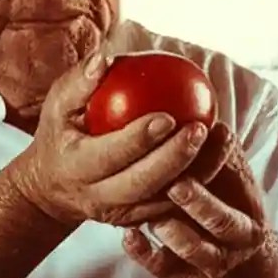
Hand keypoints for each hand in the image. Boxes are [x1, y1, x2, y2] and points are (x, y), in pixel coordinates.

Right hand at [9, 52, 233, 227]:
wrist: (55, 186)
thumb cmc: (61, 133)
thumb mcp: (59, 104)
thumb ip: (80, 82)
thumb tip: (105, 58)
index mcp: (76, 168)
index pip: (109, 155)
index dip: (139, 139)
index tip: (168, 116)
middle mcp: (98, 198)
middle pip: (142, 183)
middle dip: (175, 159)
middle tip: (200, 128)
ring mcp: (121, 215)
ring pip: (165, 200)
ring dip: (199, 172)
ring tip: (222, 139)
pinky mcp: (141, 220)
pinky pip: (175, 204)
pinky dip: (201, 180)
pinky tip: (221, 151)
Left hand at [123, 139, 266, 277]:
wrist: (227, 253)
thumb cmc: (223, 202)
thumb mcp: (230, 178)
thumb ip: (221, 152)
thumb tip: (208, 118)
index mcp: (250, 214)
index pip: (241, 189)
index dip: (220, 167)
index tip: (200, 144)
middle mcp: (236, 241)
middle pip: (222, 222)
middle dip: (200, 202)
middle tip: (175, 184)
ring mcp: (211, 262)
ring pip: (195, 251)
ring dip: (174, 232)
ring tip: (153, 216)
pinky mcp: (183, 276)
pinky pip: (164, 270)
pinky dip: (146, 255)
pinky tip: (129, 237)